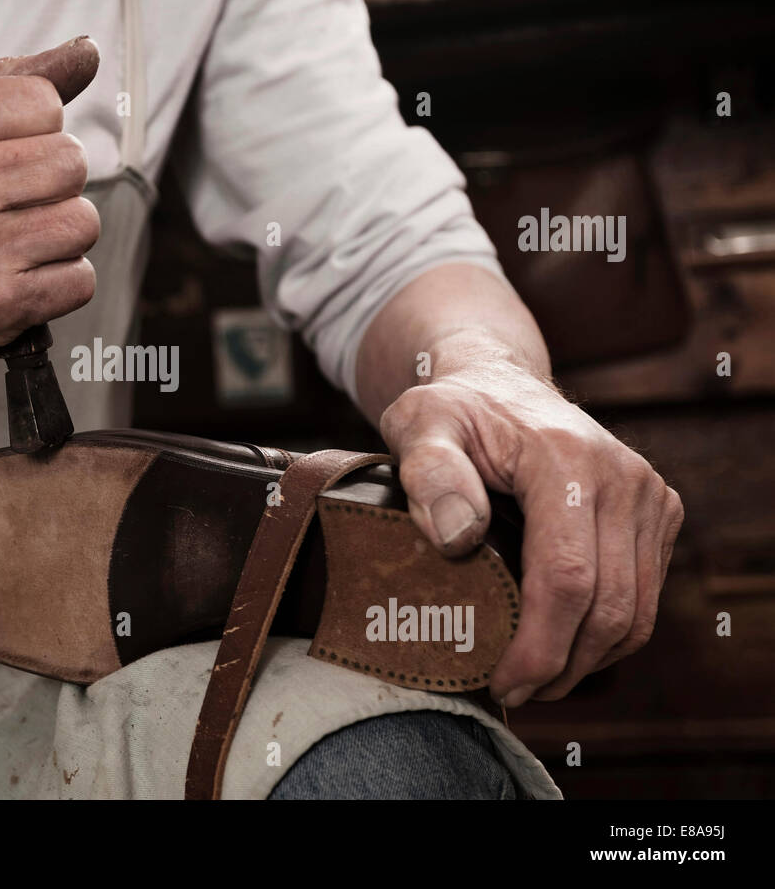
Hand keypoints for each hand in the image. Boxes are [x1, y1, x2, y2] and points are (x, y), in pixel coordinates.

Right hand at [0, 38, 101, 381]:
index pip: (39, 101)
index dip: (37, 125)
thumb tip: (85, 54)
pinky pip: (79, 280)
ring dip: (61, 232)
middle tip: (15, 199)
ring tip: (18, 240)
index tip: (12, 147)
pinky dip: (61, 280)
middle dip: (53, 179)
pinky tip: (22, 276)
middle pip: (69, 161)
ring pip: (82, 221)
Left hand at [378, 347, 684, 707]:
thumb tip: (457, 537)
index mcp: (568, 460)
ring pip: (636, 613)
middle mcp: (624, 478)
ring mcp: (649, 497)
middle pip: (609, 607)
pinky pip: (643, 598)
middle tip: (512, 693)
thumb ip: (427, 473)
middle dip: (562, 667)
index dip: (538, 645)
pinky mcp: (657, 515)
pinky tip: (561, 648)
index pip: (567, 577)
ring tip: (534, 682)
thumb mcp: (418, 425)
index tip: (501, 682)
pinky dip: (606, 636)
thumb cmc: (453, 411)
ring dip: (588, 662)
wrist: (501, 383)